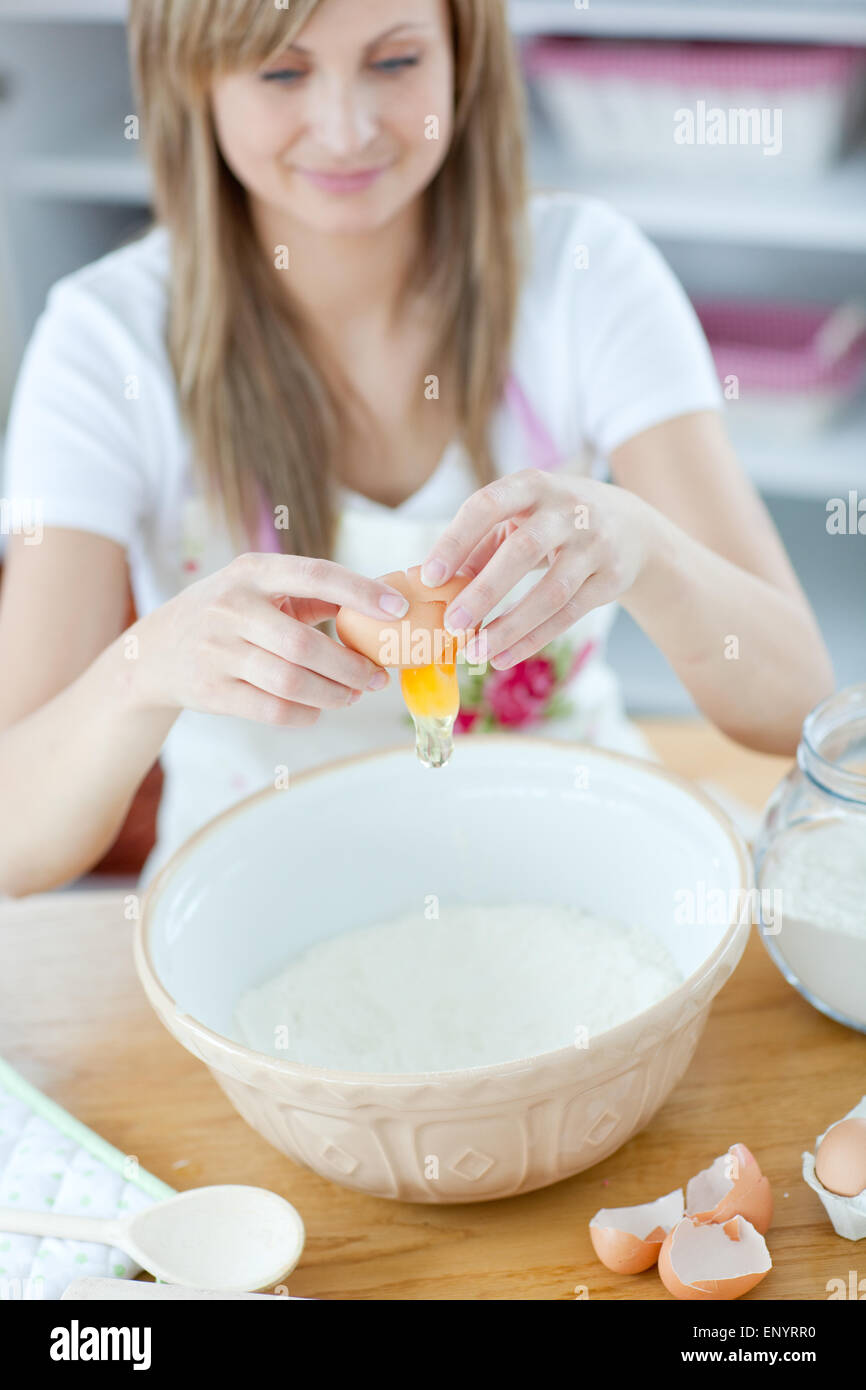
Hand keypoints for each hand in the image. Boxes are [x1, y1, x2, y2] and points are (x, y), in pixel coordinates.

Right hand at [128, 551, 408, 724]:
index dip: (361, 592)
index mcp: (252, 571)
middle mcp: (231, 606)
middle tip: (377, 679)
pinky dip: (304, 715)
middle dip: (351, 667)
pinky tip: (316, 711)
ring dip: (333, 694)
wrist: (155, 652)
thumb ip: (312, 594)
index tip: (398, 609)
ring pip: (291, 682)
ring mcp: (217, 651)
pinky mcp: (210, 690)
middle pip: (305, 644)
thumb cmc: (226, 615)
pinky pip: (271, 709)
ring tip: (353, 696)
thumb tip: (378, 603)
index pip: (315, 574)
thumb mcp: (257, 588)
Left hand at [418, 470, 656, 668]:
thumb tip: (432, 584)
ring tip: (475, 652)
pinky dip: (533, 639)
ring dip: (510, 626)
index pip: (488, 504)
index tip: (429, 577)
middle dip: (485, 591)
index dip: (456, 540)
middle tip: (452, 624)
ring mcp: (595, 544)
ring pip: (551, 591)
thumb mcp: (519, 517)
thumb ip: (479, 546)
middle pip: (524, 550)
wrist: (631, 527)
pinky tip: (503, 657)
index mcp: (532, 485)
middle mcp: (568, 510)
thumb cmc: (553, 522)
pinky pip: (568, 615)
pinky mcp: (611, 578)